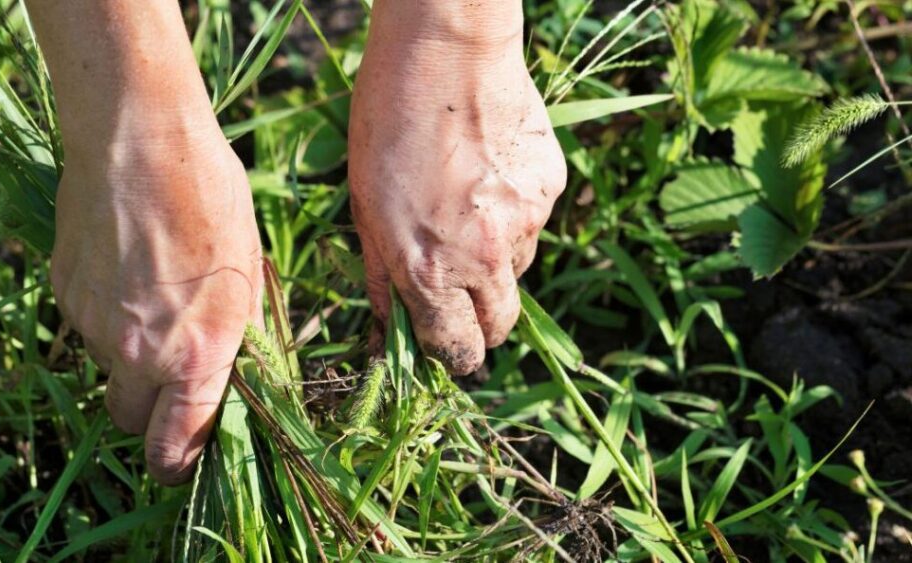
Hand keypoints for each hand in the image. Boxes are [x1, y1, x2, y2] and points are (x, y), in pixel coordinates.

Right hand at [51, 128, 261, 484]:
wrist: (139, 139)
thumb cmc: (211, 199)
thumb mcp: (248, 273)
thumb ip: (237, 338)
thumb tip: (234, 377)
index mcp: (197, 353)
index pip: (176, 447)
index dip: (179, 464)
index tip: (183, 460)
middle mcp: (138, 352)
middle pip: (130, 421)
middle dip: (149, 413)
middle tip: (170, 377)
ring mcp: (93, 325)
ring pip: (107, 369)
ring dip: (127, 355)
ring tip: (153, 295)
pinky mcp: (63, 294)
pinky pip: (84, 327)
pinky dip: (104, 316)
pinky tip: (125, 268)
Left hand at [348, 1, 565, 373]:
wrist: (447, 52)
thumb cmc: (387, 124)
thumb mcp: (363, 207)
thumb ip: (381, 275)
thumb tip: (386, 327)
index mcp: (429, 271)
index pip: (456, 349)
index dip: (452, 356)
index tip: (448, 349)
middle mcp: (484, 258)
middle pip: (500, 327)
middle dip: (481, 325)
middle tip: (460, 297)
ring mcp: (525, 223)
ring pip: (518, 271)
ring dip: (495, 262)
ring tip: (465, 210)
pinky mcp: (550, 189)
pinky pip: (533, 223)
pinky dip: (513, 215)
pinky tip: (488, 175)